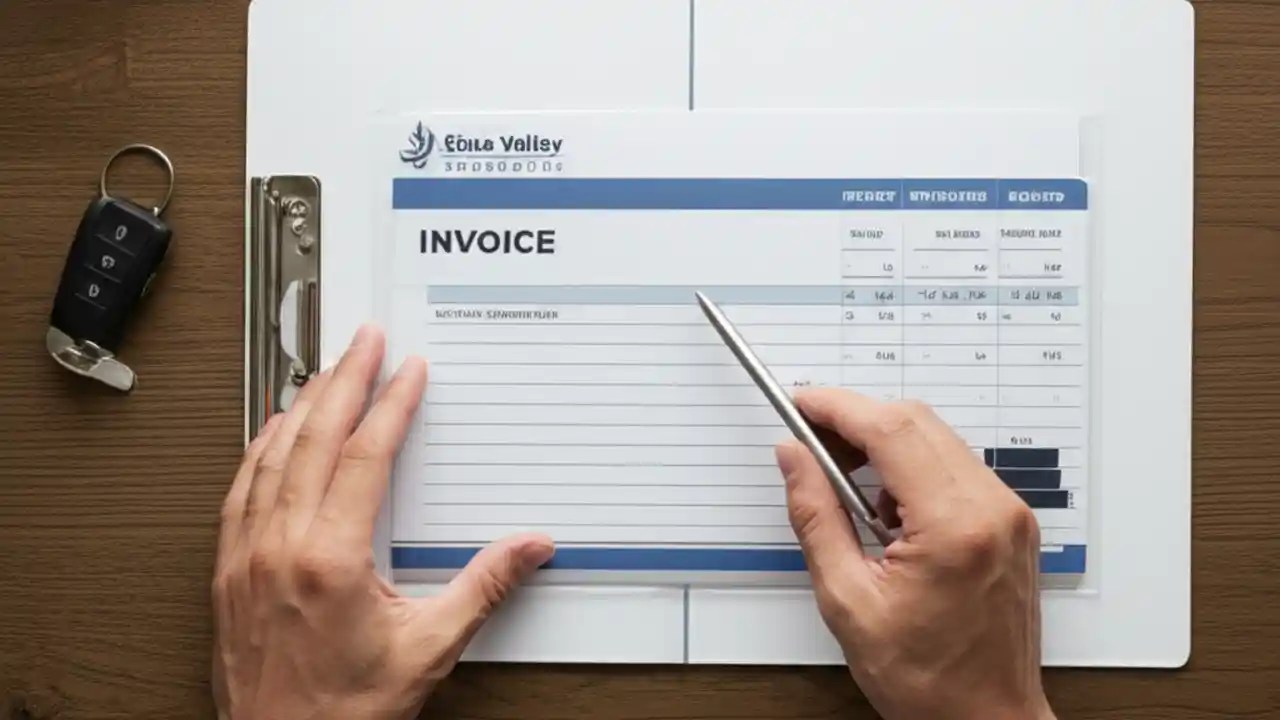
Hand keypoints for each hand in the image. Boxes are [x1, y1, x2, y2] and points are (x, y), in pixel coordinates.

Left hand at [212, 325, 553, 719]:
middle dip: (344, 380)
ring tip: (324, 372)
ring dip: (300, 407)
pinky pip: (240, 490)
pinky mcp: (227, 572)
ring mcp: (246, 557)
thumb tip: (529, 548)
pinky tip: (271, 434)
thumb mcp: (429, 649)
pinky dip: (259, 450)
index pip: (366, 455)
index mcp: (331, 559)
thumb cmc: (344, 711)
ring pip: (270, 457)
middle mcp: (280, 548)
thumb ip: (483, 588)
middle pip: (313, 439)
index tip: (408, 373)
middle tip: (363, 341)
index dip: (391, 404)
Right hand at [777, 389, 1054, 719]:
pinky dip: (913, 470)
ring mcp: (1009, 514)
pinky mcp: (1011, 523)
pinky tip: (887, 512)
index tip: (802, 403)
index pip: (892, 429)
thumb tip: (794, 458)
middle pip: (917, 422)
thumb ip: (816, 517)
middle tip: (813, 443)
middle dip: (858, 421)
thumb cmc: (927, 680)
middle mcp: (993, 509)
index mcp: (954, 527)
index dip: (839, 407)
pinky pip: (956, 467)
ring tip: (848, 491)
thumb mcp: (848, 600)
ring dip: (886, 446)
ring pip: (938, 439)